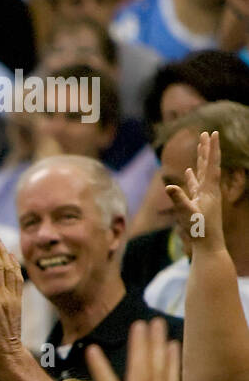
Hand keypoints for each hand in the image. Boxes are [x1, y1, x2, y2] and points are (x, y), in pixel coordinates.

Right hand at [165, 130, 225, 252]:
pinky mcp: (200, 203)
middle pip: (208, 165)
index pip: (210, 164)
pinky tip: (189, 172)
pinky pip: (196, 185)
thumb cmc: (199, 231)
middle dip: (207, 149)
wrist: (209, 246)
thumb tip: (169, 186)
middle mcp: (210, 190)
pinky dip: (192, 176)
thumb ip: (178, 199)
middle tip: (207, 134)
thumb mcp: (187, 214)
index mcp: (209, 190)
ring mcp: (205, 196)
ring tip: (201, 148)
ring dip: (201, 160)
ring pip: (202, 173)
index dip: (211, 148)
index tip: (213, 134)